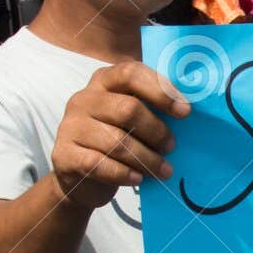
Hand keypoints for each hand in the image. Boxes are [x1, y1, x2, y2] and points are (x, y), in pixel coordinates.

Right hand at [51, 61, 189, 209]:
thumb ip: (152, 109)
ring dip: (147, 158)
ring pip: (117, 141)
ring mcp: (70, 126)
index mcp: (103, 81)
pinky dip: (124, 173)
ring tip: (164, 171)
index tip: (185, 112)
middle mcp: (83, 99)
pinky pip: (99, 164)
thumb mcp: (132, 120)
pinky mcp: (64, 154)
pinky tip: (138, 179)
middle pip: (128, 109)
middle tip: (172, 147)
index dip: (161, 90)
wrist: (80, 177)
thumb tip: (188, 112)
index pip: (131, 73)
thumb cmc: (117, 141)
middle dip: (156, 130)